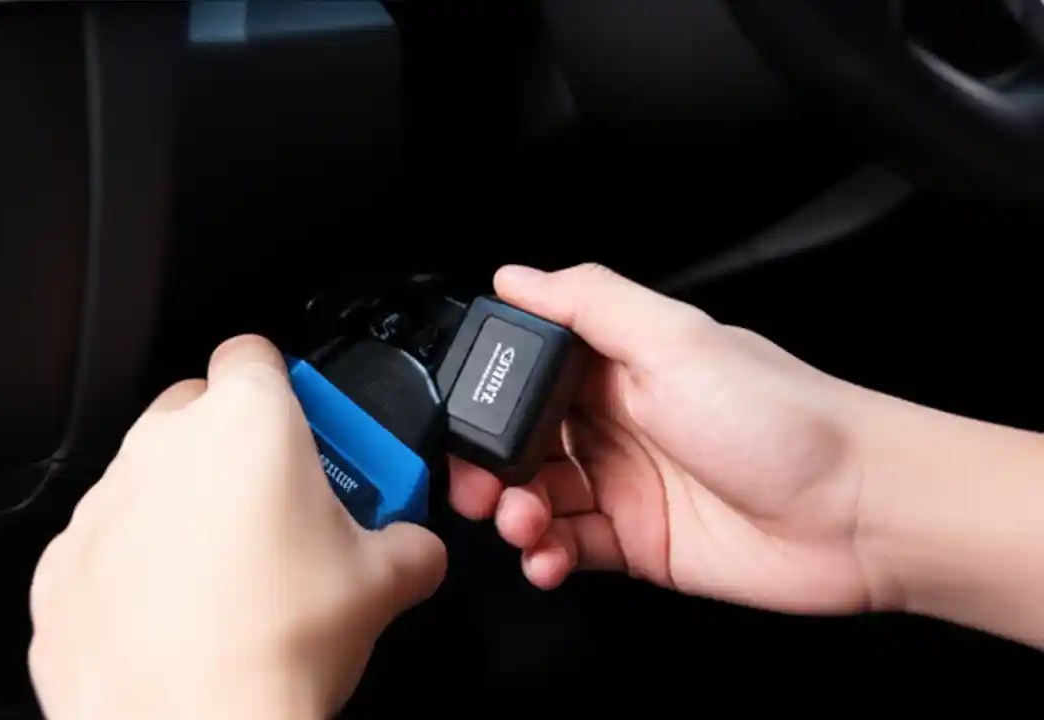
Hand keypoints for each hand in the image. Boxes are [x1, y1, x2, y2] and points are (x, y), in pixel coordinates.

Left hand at [28, 336, 446, 719]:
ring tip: (233, 576)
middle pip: (199, 411)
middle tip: (281, 509)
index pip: (256, 352)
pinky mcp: (62, 563)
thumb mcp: (383, 584)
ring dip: (185, 507)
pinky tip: (178, 616)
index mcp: (247, 423)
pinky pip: (106, 543)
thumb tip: (417, 552)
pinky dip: (135, 566)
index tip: (308, 433)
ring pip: (149, 478)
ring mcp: (104, 503)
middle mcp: (165, 445)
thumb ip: (410, 544)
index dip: (285, 386)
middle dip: (235, 448)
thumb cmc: (277, 644)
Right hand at [450, 263, 890, 613]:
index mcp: (621, 364)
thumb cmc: (783, 419)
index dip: (489, 399)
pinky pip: (569, 548)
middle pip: (522, 443)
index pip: (529, 373)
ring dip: (515, 515)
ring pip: (538, 499)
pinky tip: (548, 557)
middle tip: (479, 489)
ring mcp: (628, 485)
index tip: (464, 422)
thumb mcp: (676, 341)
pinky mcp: (640, 544)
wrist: (860, 513)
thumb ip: (589, 303)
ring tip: (527, 524)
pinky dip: (545, 556)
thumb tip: (516, 276)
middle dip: (488, 468)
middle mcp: (618, 422)